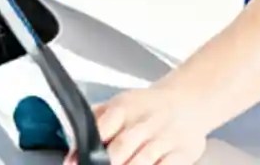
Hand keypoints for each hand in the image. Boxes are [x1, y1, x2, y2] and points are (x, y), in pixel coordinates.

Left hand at [65, 85, 208, 164]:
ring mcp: (165, 137)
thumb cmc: (147, 107)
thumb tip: (71, 141)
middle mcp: (144, 121)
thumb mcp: (120, 104)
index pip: (102, 125)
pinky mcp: (182, 152)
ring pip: (144, 159)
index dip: (86, 145)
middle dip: (107, 162)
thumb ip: (96, 120)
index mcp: (125, 107)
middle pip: (122, 146)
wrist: (188, 101)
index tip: (73, 162)